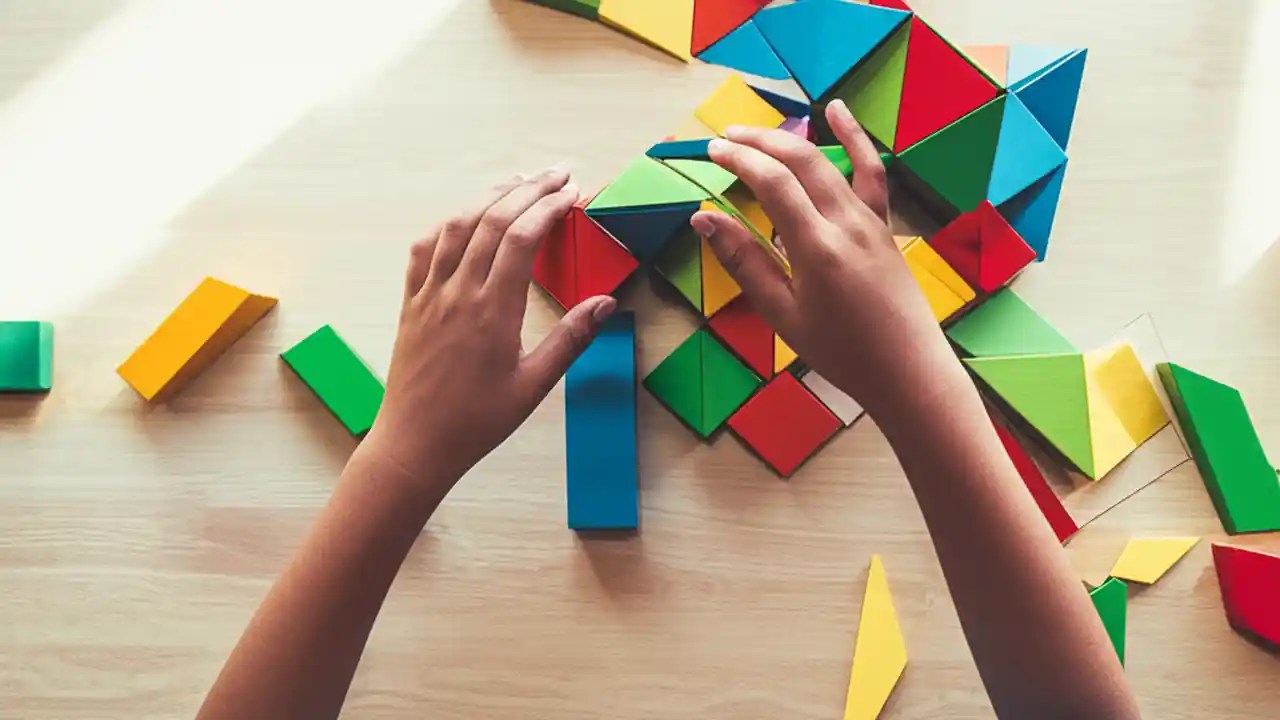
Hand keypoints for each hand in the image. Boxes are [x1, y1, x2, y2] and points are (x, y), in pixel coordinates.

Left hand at [364, 167, 616, 495]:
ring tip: (517, 181)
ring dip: (488, 196)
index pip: (521, 238)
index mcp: (492, 311)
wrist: (415, 444)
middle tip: (556, 175)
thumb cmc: (477, 421)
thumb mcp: (534, 385)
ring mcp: (429, 295)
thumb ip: (570, 339)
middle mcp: (457, 293)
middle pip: (492, 220)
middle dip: (527, 189)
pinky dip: (447, 224)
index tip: (572, 193)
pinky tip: (463, 218)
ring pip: (456, 226)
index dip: (548, 207)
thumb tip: (606, 303)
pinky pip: (424, 250)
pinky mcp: (410, 305)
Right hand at [690, 100, 956, 418]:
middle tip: (724, 138)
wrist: (906, 370)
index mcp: (817, 247)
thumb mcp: (782, 314)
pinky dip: (853, 137)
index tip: (711, 151)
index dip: (739, 160)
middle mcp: (846, 223)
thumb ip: (744, 261)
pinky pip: (869, 171)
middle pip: (800, 162)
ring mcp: (869, 220)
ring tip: (759, 131)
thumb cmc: (840, 351)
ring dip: (791, 140)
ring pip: (829, 162)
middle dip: (758, 142)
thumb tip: (703, 218)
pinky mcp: (882, 225)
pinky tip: (838, 110)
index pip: (772, 183)